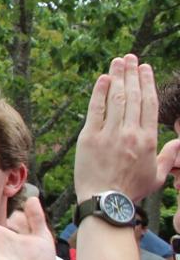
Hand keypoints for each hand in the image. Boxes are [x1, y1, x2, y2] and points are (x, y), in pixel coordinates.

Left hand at [75, 54, 178, 201]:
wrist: (105, 201)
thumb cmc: (131, 191)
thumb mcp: (158, 176)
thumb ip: (168, 156)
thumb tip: (177, 141)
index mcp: (148, 139)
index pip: (150, 104)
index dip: (148, 83)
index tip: (146, 69)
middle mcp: (130, 133)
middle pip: (133, 96)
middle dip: (133, 74)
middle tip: (131, 58)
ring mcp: (109, 134)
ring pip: (116, 99)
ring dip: (117, 77)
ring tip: (118, 61)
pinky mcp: (89, 137)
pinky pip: (95, 110)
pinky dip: (99, 92)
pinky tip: (102, 79)